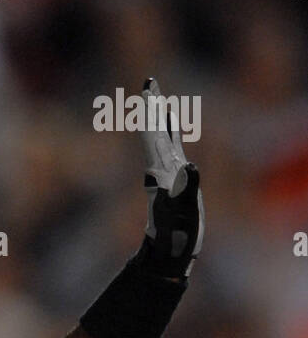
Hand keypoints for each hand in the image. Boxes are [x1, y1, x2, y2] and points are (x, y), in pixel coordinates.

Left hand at [138, 77, 203, 278]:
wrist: (169, 255)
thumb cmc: (176, 236)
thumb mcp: (183, 212)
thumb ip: (186, 189)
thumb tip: (189, 167)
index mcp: (161, 171)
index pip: (154, 135)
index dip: (151, 113)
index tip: (148, 89)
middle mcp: (163, 170)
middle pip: (156, 132)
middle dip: (154, 108)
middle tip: (150, 83)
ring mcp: (170, 176)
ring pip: (164, 140)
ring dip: (163, 120)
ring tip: (161, 101)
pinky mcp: (178, 183)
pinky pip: (174, 152)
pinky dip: (174, 136)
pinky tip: (173, 129)